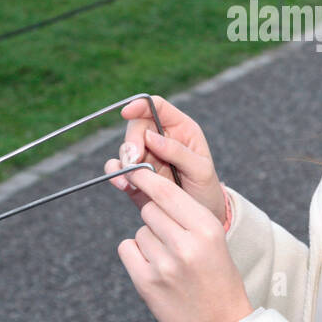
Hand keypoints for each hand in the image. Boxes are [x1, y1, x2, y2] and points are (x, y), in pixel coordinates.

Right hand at [104, 95, 227, 225]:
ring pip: (125, 147)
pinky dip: (115, 173)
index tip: (126, 112)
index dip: (140, 105)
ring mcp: (146, 155)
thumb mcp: (201, 170)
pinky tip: (123, 184)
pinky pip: (117, 167)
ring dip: (124, 160)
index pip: (157, 106)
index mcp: (180, 128)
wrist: (199, 216)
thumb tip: (150, 136)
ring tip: (133, 177)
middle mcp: (160, 138)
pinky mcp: (134, 174)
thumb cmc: (206, 189)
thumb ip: (178, 152)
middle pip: (136, 126)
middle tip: (135, 160)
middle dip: (132, 141)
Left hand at [116, 166, 253, 321]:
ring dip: (148, 240)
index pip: (167, 192)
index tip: (136, 170)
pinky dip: (136, 255)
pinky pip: (127, 249)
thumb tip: (151, 187)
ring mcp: (164, 265)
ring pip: (140, 231)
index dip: (148, 179)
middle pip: (150, 210)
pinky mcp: (146, 282)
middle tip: (170, 237)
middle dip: (155, 218)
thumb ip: (186, 215)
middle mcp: (185, 245)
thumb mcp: (213, 240)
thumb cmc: (218, 277)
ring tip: (169, 260)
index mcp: (206, 229)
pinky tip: (154, 268)